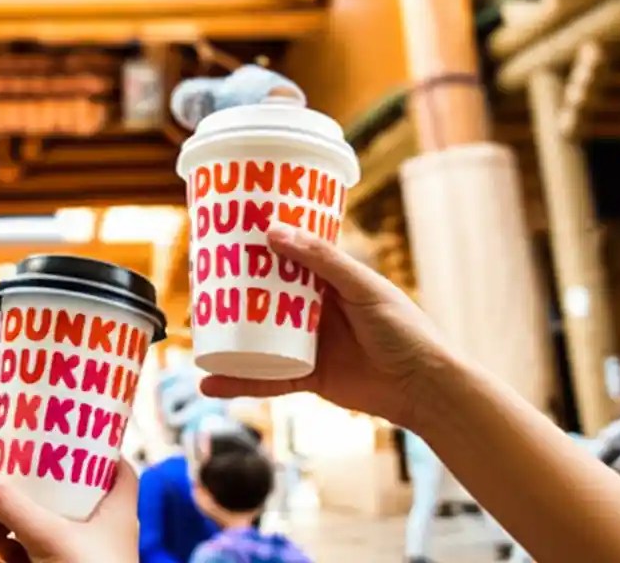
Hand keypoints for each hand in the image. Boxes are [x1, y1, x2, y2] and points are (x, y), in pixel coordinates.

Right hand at [0, 463, 137, 562]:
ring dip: (2, 526)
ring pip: (37, 534)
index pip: (117, 471)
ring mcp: (77, 562)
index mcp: (116, 515)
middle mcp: (99, 537)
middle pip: (64, 499)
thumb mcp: (46, 537)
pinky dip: (2, 558)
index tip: (70, 433)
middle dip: (22, 490)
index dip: (96, 450)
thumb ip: (8, 506)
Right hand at [201, 224, 451, 427]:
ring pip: (258, 337)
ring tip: (195, 330)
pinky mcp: (307, 378)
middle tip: (198, 285)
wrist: (425, 387)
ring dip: (227, 336)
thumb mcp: (362, 286)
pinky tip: (210, 382)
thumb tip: (274, 232)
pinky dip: (238, 381)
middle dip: (231, 293)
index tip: (224, 237)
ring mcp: (309, 344)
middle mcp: (315, 309)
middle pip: (264, 296)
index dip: (257, 248)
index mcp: (330, 279)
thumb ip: (321, 260)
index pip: (286, 257)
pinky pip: (265, 379)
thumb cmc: (404, 329)